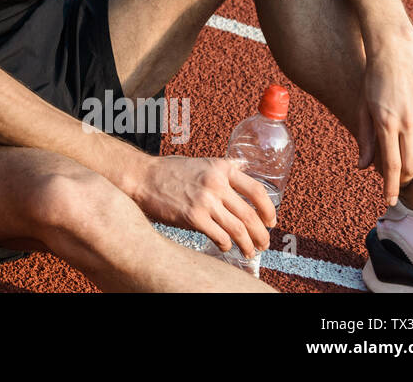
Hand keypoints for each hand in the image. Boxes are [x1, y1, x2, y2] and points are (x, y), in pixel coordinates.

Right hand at [131, 155, 276, 258]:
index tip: (270, 221)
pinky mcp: (193, 217)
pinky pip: (220, 237)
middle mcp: (216, 184)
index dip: (268, 210)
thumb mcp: (201, 162)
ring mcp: (205, 201)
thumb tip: (244, 168)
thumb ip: (223, 168)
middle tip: (263, 243)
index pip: (256, 191)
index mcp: (221, 168)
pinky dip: (226, 245)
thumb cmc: (169, 171)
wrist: (142, 177)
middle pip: (250, 215)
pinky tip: (225, 246)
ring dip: (248, 244)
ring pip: (238, 229)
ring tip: (250, 250)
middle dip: (261, 234)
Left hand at [354, 38, 412, 205]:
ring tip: (403, 160)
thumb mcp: (362, 109)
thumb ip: (364, 139)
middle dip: (403, 180)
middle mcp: (408, 123)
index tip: (388, 201)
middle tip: (394, 181)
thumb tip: (362, 167)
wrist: (394, 54)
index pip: (390, 165)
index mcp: (386, 124)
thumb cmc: (371, 81)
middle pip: (411, 167)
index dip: (390, 186)